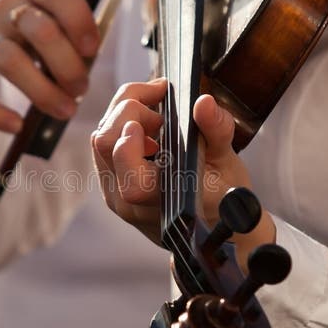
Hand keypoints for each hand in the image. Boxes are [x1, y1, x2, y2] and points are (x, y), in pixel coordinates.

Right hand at [0, 0, 98, 128]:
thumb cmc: (16, 29)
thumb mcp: (42, 17)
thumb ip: (69, 35)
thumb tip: (91, 68)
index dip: (79, 22)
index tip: (91, 50)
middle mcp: (4, 6)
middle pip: (41, 31)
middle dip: (69, 67)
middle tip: (81, 90)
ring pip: (10, 61)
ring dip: (43, 92)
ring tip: (64, 110)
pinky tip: (16, 125)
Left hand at [91, 79, 274, 263]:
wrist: (205, 225)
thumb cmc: (220, 196)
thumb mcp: (229, 163)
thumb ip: (217, 131)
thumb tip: (203, 103)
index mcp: (164, 203)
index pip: (132, 182)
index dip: (132, 145)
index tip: (157, 119)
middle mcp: (131, 204)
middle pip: (105, 145)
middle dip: (130, 111)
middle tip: (161, 104)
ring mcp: (115, 195)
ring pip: (99, 142)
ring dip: (123, 115)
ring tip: (156, 115)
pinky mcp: (109, 185)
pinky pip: (101, 147)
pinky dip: (119, 125)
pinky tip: (145, 125)